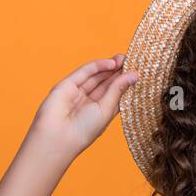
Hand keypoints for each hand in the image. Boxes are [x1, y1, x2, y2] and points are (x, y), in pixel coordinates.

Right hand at [25, 54, 139, 159]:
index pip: (116, 93)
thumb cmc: (84, 130)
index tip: (138, 71)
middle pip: (107, 82)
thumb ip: (118, 90)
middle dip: (119, 71)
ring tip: (124, 58)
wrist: (58, 137)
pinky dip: (98, 66)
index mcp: (101, 111)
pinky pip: (84, 72)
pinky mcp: (67, 84)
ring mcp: (78, 92)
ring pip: (96, 76)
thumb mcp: (106, 110)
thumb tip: (134, 75)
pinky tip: (111, 63)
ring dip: (110, 66)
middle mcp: (89, 101)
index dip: (125, 82)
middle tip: (132, 59)